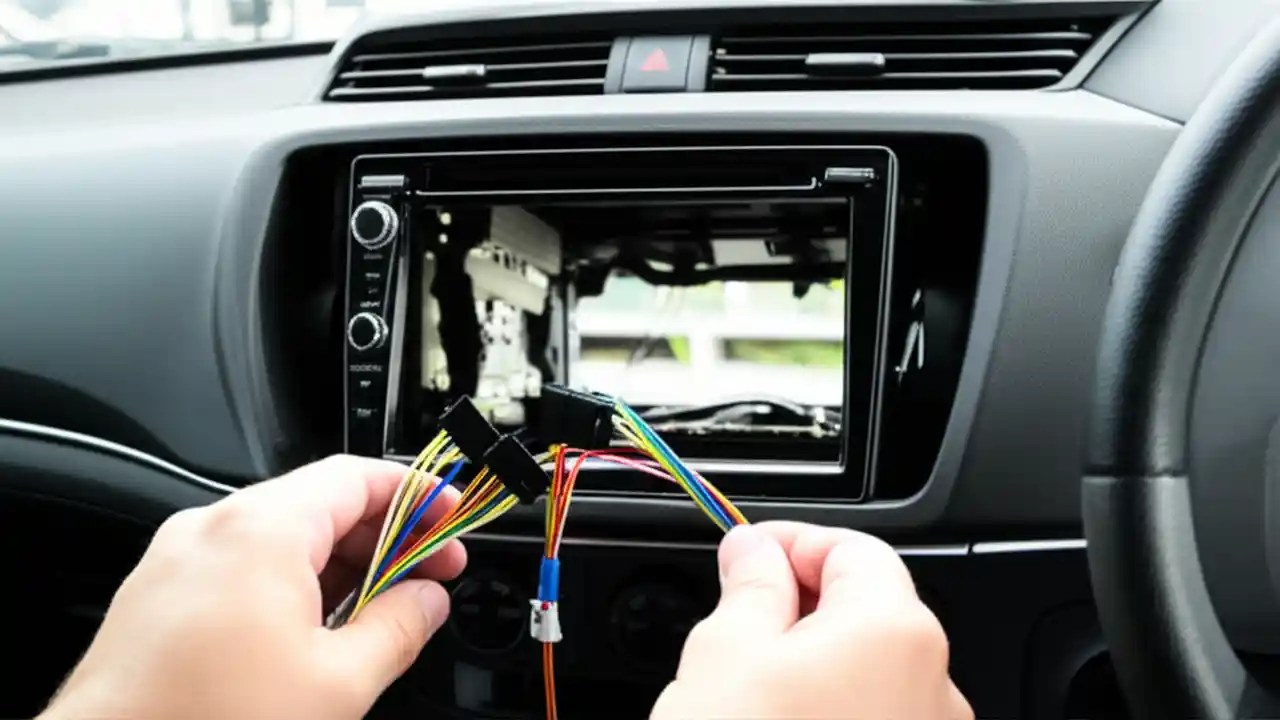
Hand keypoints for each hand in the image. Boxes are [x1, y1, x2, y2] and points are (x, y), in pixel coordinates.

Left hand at [41, 455, 466, 719]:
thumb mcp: (337, 684)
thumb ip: (399, 627)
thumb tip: (427, 601)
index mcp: (259, 531)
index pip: (357, 477)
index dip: (416, 494)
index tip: (450, 517)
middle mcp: (211, 530)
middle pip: (321, 504)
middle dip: (385, 535)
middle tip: (431, 572)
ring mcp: (178, 562)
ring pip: (281, 539)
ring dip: (341, 564)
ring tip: (382, 609)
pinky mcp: (159, 599)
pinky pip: (243, 569)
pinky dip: (293, 585)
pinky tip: (322, 630)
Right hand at [653, 521, 971, 719]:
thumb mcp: (723, 656)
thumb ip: (749, 586)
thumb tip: (756, 551)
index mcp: (893, 631)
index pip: (853, 547)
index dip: (792, 542)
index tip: (746, 555)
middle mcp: (934, 687)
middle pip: (869, 612)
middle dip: (802, 607)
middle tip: (735, 624)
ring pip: (871, 675)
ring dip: (816, 666)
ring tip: (749, 695)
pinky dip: (833, 715)